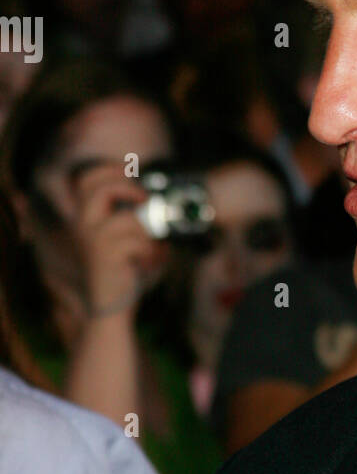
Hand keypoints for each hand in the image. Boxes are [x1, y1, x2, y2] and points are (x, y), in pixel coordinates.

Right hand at [67, 165, 168, 317]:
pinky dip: (152, 252)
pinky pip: (140, 242)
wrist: (111, 303)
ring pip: (130, 220)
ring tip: (151, 249)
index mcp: (86, 218)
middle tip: (146, 199)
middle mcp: (84, 226)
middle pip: (100, 189)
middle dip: (129, 189)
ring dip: (149, 234)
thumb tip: (156, 198)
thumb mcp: (123, 237)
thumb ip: (133, 215)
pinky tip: (148, 263)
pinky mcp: (107, 256)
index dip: (108, 169)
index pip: (85, 181)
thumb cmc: (122, 268)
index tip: (131, 171)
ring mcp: (94, 240)